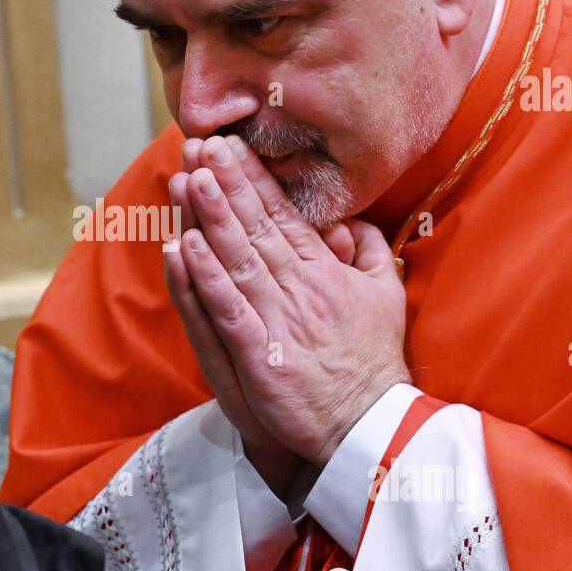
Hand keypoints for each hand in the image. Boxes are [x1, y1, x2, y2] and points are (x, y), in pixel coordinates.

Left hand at [166, 134, 409, 467]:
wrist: (373, 426)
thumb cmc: (374, 363)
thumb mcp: (386, 297)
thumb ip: (371, 252)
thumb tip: (352, 221)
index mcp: (325, 272)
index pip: (283, 215)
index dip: (253, 179)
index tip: (229, 145)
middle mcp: (300, 289)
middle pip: (255, 228)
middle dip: (226, 184)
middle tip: (201, 145)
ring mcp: (279, 321)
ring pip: (238, 260)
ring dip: (211, 218)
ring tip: (190, 179)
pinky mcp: (261, 356)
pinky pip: (228, 310)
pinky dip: (205, 278)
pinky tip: (185, 247)